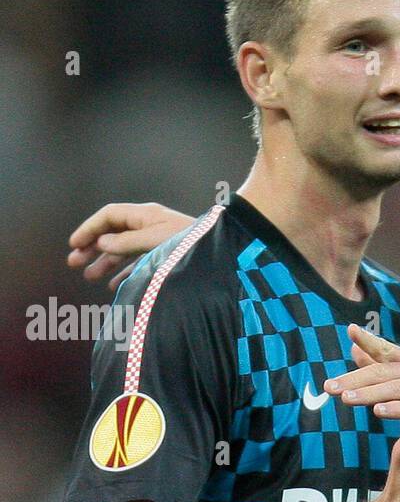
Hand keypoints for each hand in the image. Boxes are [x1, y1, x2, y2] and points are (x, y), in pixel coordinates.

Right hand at [68, 202, 193, 290]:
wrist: (224, 252)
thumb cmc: (191, 243)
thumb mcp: (155, 241)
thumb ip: (127, 242)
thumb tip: (102, 243)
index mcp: (145, 215)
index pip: (109, 216)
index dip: (90, 228)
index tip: (74, 244)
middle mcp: (149, 224)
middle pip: (113, 233)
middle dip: (92, 247)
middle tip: (73, 262)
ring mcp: (156, 240)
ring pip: (124, 250)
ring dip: (105, 262)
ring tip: (89, 277)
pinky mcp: (165, 256)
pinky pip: (139, 263)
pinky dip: (125, 273)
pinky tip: (114, 285)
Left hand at [325, 325, 399, 444]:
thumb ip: (389, 368)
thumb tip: (357, 351)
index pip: (389, 351)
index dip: (370, 341)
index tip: (350, 331)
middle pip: (384, 373)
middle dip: (354, 378)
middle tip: (327, 386)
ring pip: (395, 389)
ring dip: (368, 394)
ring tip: (344, 399)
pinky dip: (397, 410)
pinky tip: (379, 413)